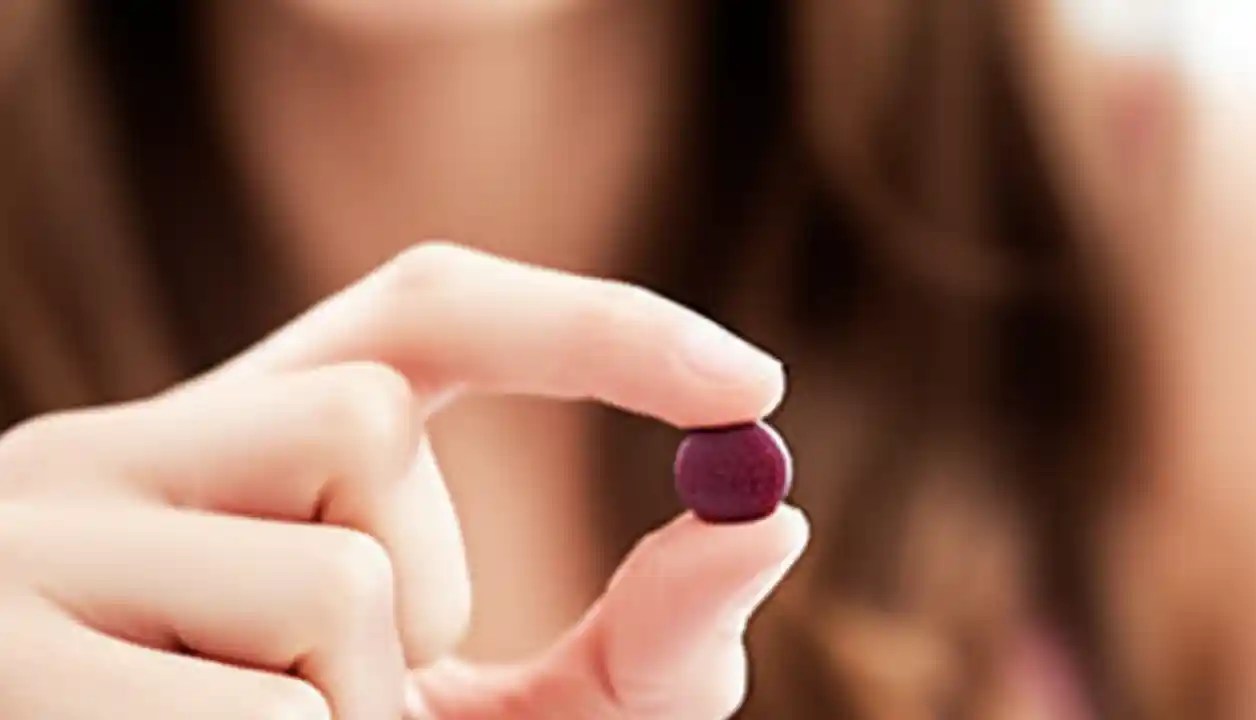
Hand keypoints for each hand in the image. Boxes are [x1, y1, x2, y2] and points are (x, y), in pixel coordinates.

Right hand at [0, 243, 807, 718]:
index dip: (589, 323)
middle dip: (428, 586)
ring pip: (337, 577)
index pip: (418, 310)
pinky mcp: (2, 669)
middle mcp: (103, 458)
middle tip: (349, 697)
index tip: (750, 386)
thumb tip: (767, 527)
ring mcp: (33, 551)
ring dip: (365, 710)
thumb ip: (628, 655)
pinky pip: (272, 718)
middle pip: (368, 420)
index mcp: (222, 450)